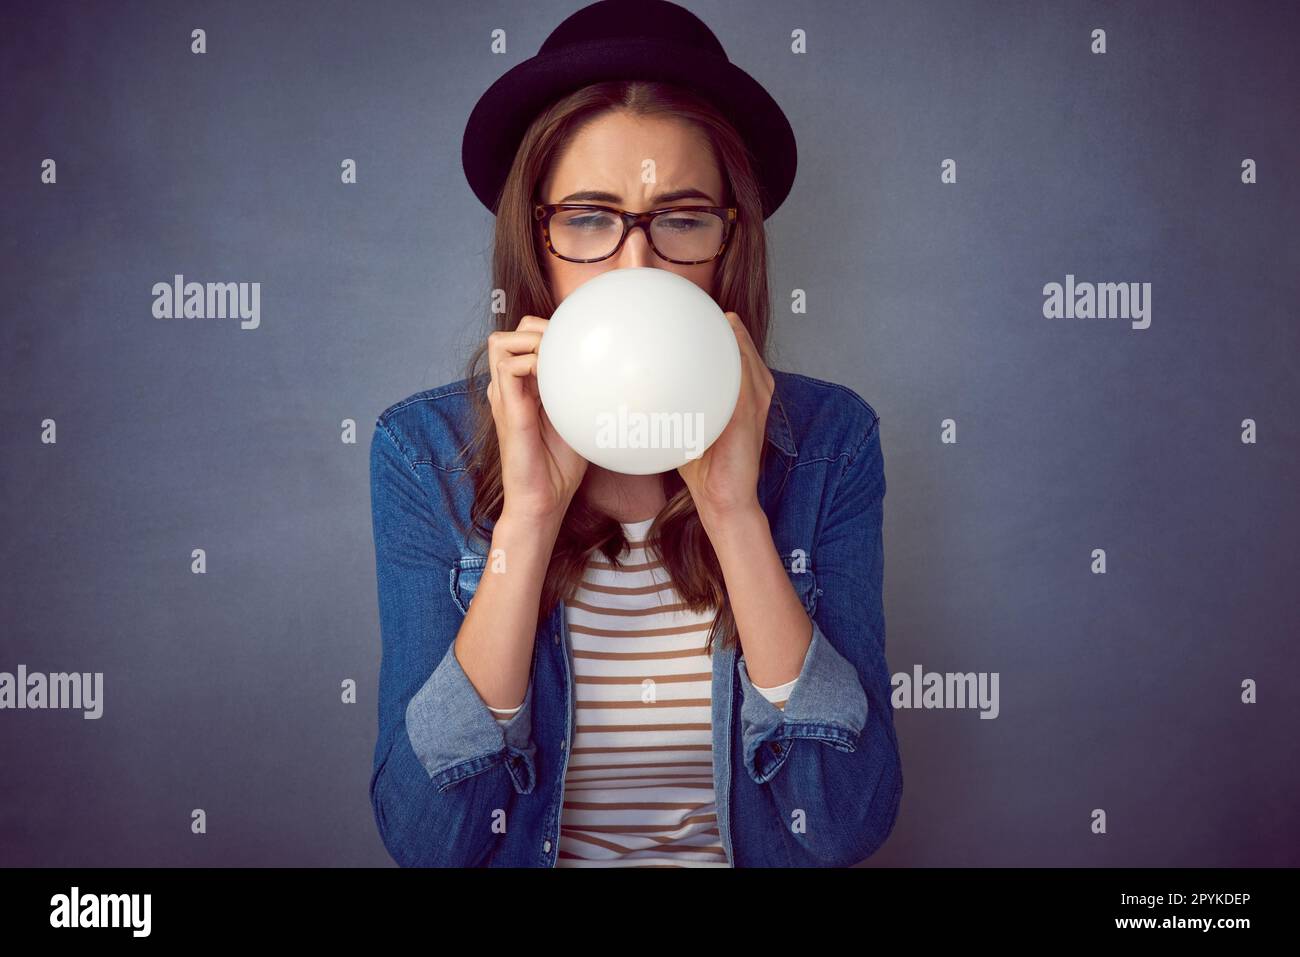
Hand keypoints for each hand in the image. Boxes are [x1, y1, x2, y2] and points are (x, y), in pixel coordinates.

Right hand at [486, 316, 588, 523]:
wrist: (545, 500)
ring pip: (500, 343)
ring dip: (531, 342)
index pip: (522, 338)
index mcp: (521, 389)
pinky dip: (532, 362)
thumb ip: (580, 393)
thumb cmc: (561, 466)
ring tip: (557, 362)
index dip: (545, 332)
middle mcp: (508, 389)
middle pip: (508, 334)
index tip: (577, 348)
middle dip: (536, 330)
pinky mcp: (507, 410)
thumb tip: (610, 372)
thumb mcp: (575, 418)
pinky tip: (556, 381)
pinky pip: (508, 367)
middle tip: (566, 351)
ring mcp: (504, 398)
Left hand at [676, 311, 772, 520]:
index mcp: (739, 393)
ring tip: (716, 316)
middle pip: (742, 346)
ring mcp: (755, 401)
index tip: (691, 313)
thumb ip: (669, 403)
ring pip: (747, 356)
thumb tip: (632, 389)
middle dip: (725, 325)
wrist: (722, 499)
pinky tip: (720, 346)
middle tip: (698, 306)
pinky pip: (744, 378)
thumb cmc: (703, 465)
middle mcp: (753, 392)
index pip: (732, 352)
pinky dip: (734, 360)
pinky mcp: (750, 413)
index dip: (717, 332)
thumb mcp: (684, 425)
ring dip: (733, 335)